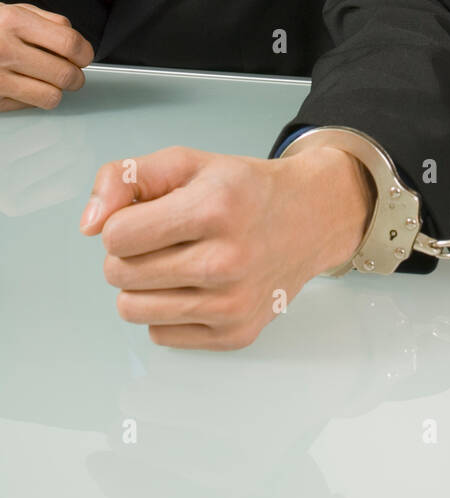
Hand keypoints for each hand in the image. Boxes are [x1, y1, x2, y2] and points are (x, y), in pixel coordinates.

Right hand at [0, 2, 93, 110]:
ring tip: (51, 82)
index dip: (85, 53)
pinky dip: (33, 99)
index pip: (69, 43)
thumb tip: (75, 38)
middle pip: (64, 74)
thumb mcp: (12, 10)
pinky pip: (27, 106)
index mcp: (14, 22)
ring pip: (50, 97)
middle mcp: (5, 50)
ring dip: (57, 91)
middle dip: (76, 76)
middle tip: (73, 74)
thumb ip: (47, 21)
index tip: (84, 56)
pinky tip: (25, 86)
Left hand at [79, 144, 373, 349]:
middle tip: (162, 238)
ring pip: (132, 310)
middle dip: (128, 253)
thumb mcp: (186, 163)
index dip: (121, 222)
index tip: (147, 215)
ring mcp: (233, 303)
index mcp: (214, 208)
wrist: (312, 218)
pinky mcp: (236, 334)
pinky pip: (160, 334)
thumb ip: (124, 177)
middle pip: (119, 274)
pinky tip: (195, 286)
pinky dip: (166, 310)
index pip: (116, 236)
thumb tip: (88, 224)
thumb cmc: (244, 189)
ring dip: (141, 285)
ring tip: (173, 262)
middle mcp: (227, 260)